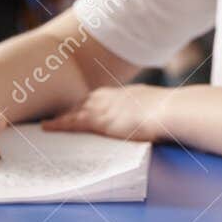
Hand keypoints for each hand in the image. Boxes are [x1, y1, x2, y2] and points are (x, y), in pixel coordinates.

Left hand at [44, 84, 171, 142]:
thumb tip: (166, 122)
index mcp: (134, 93)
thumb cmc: (175, 114)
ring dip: (63, 112)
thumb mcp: (166, 111)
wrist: (170, 111)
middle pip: (89, 98)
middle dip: (75, 103)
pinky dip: (59, 124)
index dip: (96, 100)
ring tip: (48, 120)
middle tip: (61, 109)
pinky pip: (73, 121)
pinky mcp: (99, 120)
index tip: (87, 103)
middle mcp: (116, 96)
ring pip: (77, 108)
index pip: (109, 96)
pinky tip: (46, 127)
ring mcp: (106, 106)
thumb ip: (159, 115)